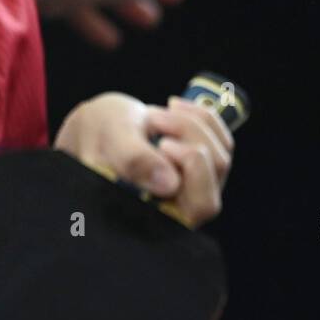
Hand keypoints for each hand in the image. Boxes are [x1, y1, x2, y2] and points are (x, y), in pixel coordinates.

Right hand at [53, 92, 233, 227]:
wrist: (99, 126)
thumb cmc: (98, 136)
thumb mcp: (110, 140)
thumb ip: (134, 160)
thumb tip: (169, 184)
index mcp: (157, 212)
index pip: (200, 206)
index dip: (194, 172)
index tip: (163, 143)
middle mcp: (182, 204)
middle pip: (216, 171)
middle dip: (192, 135)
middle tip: (157, 119)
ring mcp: (196, 186)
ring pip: (220, 152)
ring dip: (190, 123)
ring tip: (154, 116)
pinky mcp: (205, 165)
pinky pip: (221, 138)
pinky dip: (199, 115)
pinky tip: (173, 107)